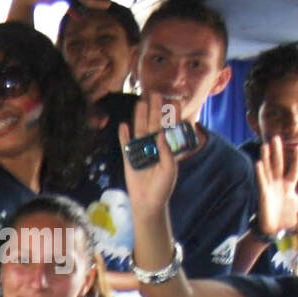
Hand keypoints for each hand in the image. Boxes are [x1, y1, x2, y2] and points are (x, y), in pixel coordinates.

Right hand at [118, 93, 177, 213]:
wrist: (148, 202)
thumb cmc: (163, 187)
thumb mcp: (169, 169)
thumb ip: (166, 151)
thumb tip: (162, 134)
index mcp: (166, 148)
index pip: (169, 127)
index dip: (171, 115)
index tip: (174, 100)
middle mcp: (153, 146)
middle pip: (153, 124)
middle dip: (154, 109)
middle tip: (154, 93)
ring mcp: (140, 151)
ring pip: (140, 130)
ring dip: (140, 117)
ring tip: (140, 102)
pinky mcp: (128, 158)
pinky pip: (125, 144)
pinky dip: (124, 135)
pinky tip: (123, 125)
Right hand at [254, 138, 297, 235]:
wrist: (275, 231)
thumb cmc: (288, 219)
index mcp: (289, 186)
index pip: (293, 169)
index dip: (296, 159)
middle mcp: (278, 184)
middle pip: (278, 164)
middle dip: (278, 151)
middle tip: (276, 137)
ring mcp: (270, 188)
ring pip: (268, 169)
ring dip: (267, 157)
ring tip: (265, 145)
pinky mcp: (263, 194)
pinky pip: (262, 182)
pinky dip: (260, 173)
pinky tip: (258, 163)